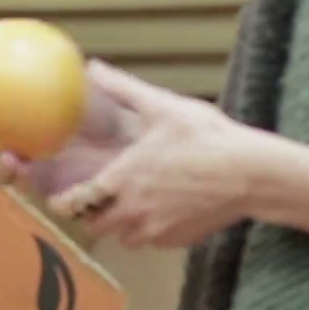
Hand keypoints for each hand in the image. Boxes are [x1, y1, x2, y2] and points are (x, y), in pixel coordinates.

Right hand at [0, 61, 145, 196]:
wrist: (136, 149)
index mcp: (16, 116)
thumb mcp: (92, 87)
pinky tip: (16, 162)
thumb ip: (70, 71)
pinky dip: (13, 174)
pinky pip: (22, 185)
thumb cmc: (113, 111)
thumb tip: (52, 49)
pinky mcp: (44, 192)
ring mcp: (28, 170)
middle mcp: (15, 143)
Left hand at [49, 62, 266, 249]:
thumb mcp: (162, 106)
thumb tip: (94, 67)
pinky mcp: (178, 239)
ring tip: (129, 203)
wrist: (251, 174)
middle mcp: (135, 210)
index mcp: (124, 179)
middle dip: (92, 213)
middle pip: (96, 225)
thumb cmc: (207, 139)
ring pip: (124, 238)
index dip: (62, 202)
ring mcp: (157, 229)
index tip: (57, 198)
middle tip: (97, 196)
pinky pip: (152, 242)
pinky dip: (148, 230)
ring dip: (120, 224)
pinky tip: (159, 208)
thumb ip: (123, 88)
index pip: (77, 202)